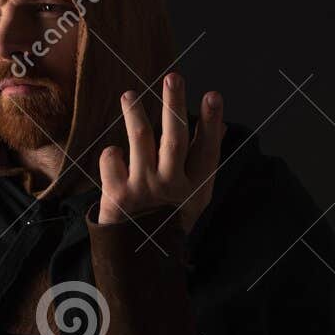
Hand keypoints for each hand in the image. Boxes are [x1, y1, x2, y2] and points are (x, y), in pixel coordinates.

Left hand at [98, 72, 223, 232]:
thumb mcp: (196, 194)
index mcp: (193, 186)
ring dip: (135, 114)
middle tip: (173, 77)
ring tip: (130, 94)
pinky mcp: (117, 194)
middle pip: (173, 139)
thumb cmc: (170, 217)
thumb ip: (205, 159)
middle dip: (174, 105)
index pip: (206, 149)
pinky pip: (112, 161)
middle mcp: (170, 185)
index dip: (211, 122)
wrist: (140, 258)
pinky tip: (114, 151)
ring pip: (140, 141)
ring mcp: (143, 188)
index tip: (213, 95)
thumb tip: (222, 126)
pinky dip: (112, 154)